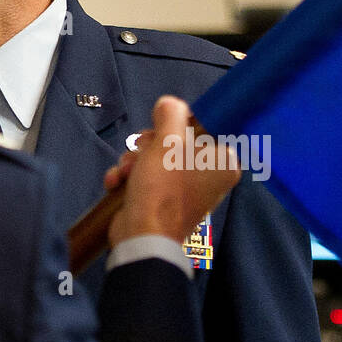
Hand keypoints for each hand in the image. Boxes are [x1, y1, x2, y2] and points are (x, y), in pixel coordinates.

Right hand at [107, 97, 240, 246]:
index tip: (162, 129)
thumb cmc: (163, 187)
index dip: (178, 124)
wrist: (142, 236)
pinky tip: (117, 183)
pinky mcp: (165, 201)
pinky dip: (131, 178)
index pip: (204, 126)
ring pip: (157, 157)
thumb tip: (168, 104)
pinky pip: (148, 177)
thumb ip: (171, 113)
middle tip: (141, 150)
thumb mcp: (167, 141)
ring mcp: (187, 190)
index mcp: (224, 161)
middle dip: (149, 145)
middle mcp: (211, 176)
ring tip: (126, 172)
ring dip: (135, 160)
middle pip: (176, 141)